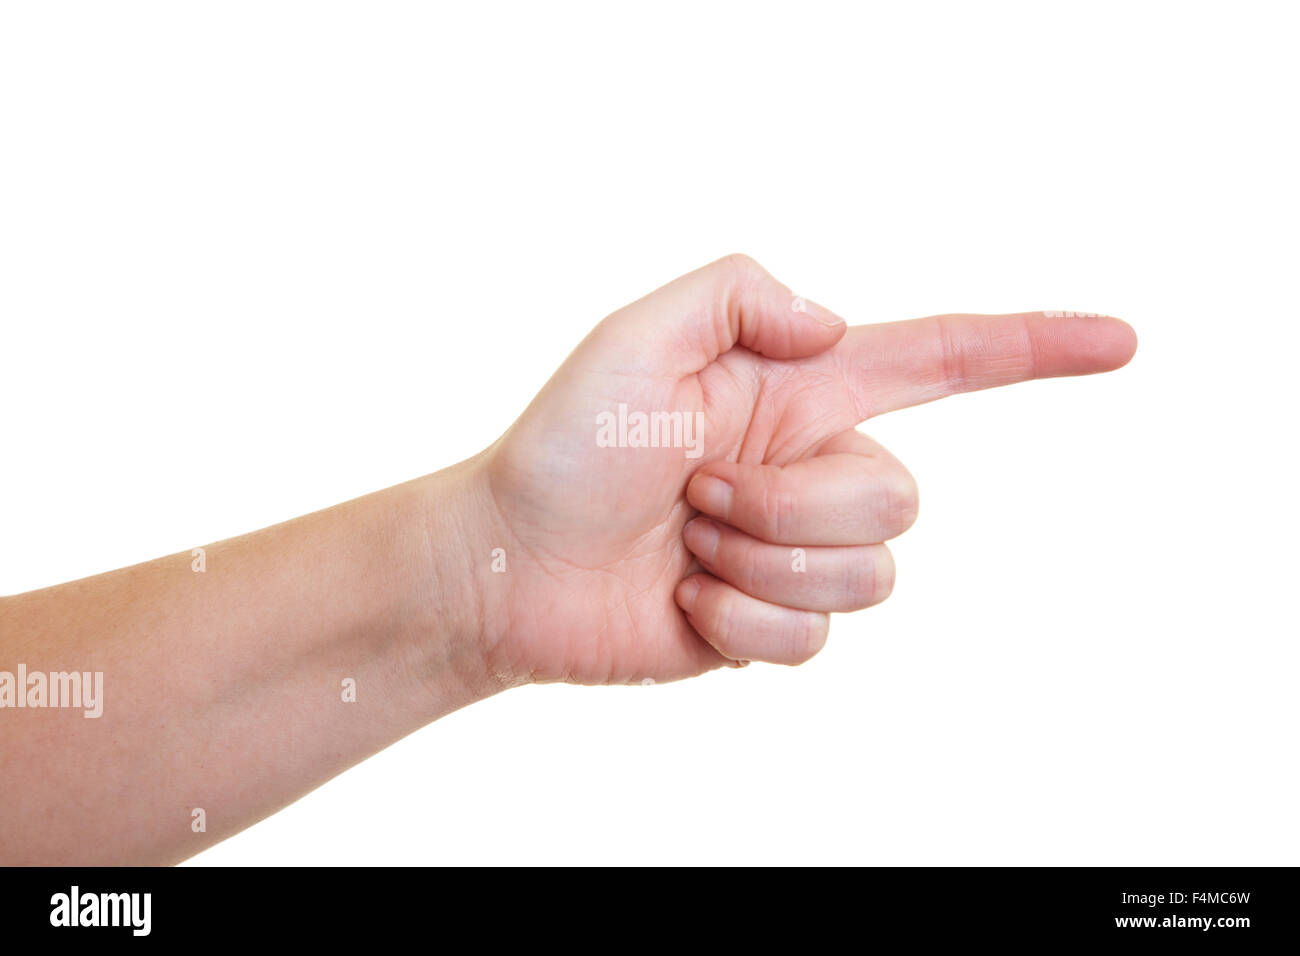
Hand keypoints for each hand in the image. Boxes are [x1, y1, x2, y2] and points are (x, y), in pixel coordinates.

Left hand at [464, 255, 1135, 684]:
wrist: (509, 564)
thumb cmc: (561, 447)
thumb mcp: (635, 334)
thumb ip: (738, 292)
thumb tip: (835, 327)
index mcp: (796, 394)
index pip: (938, 363)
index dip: (1031, 348)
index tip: (1119, 343)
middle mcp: (808, 469)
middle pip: (900, 494)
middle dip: (794, 503)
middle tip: (697, 493)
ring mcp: (793, 554)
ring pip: (867, 572)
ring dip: (763, 561)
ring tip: (687, 541)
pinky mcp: (770, 627)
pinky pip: (813, 642)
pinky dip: (739, 622)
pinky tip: (684, 599)